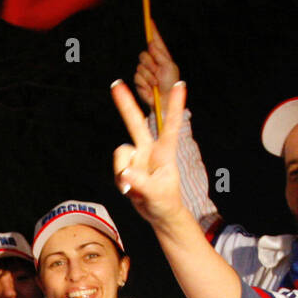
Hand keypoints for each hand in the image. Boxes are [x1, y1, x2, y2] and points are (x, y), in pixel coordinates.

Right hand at [111, 80, 186, 226]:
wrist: (158, 213)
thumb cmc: (164, 201)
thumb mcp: (156, 194)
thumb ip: (141, 183)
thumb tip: (125, 173)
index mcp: (165, 152)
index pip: (170, 125)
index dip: (175, 105)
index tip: (180, 84)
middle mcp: (149, 150)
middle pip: (135, 123)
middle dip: (126, 104)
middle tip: (116, 84)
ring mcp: (137, 158)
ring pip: (120, 154)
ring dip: (121, 170)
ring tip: (130, 189)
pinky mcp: (127, 167)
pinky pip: (117, 168)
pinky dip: (120, 180)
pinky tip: (129, 190)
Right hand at [132, 22, 179, 109]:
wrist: (164, 100)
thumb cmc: (170, 84)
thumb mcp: (168, 66)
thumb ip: (159, 54)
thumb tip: (151, 44)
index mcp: (161, 56)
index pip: (156, 42)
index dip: (153, 32)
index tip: (150, 21)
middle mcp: (152, 62)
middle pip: (144, 54)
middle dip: (151, 63)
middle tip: (158, 71)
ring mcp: (145, 71)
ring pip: (140, 66)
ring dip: (149, 75)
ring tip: (157, 83)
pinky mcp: (139, 81)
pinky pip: (137, 76)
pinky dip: (145, 83)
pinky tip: (151, 88)